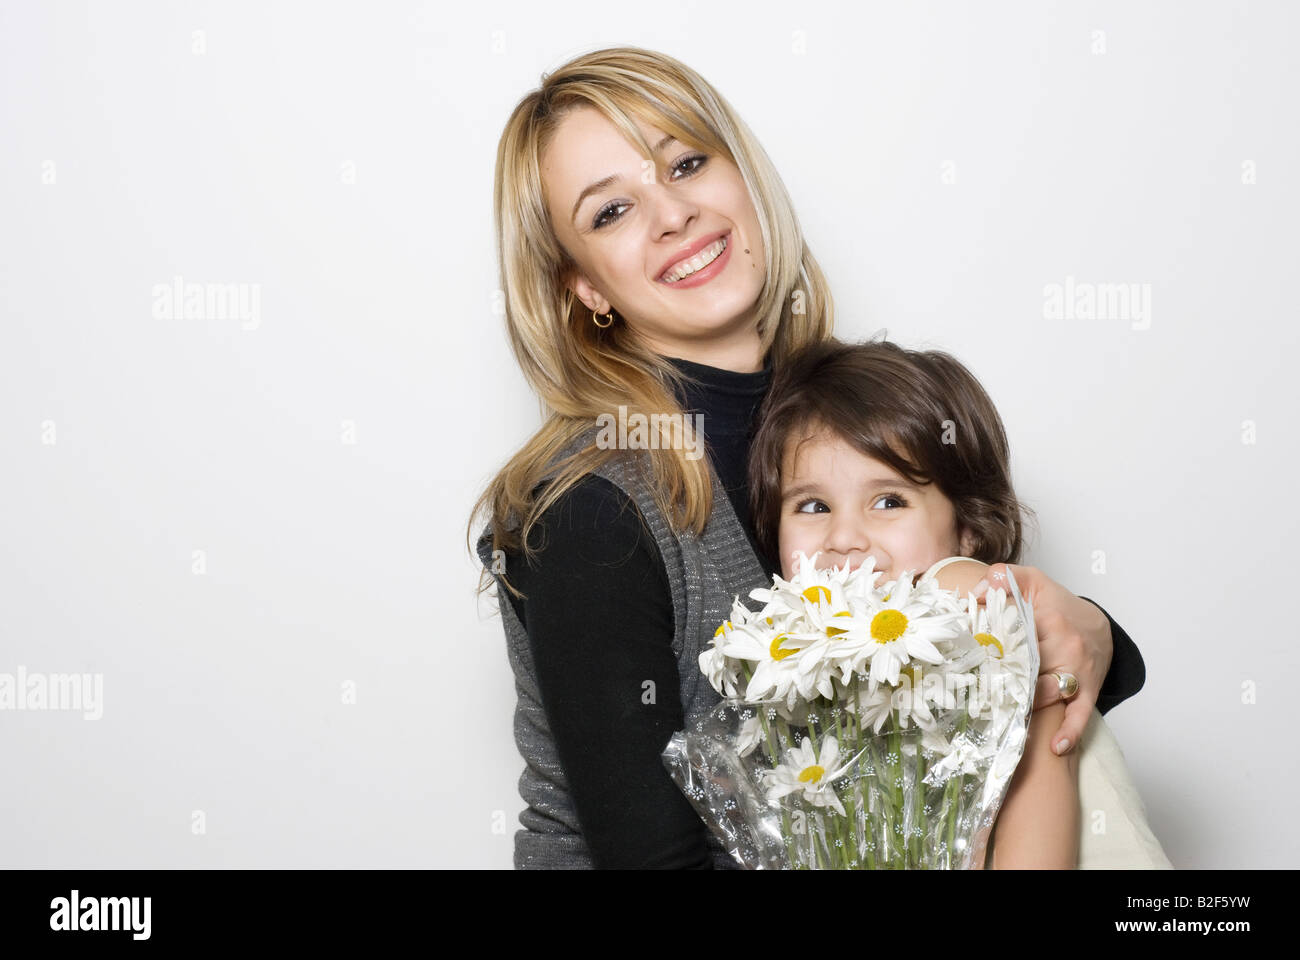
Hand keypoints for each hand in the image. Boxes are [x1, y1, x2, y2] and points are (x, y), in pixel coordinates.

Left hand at [980, 563, 1112, 756]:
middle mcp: (1066, 646)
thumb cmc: (1059, 606)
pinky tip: (1055, 747)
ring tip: (998, 717)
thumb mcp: (1032, 581)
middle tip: (974, 696)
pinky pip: (1080, 714)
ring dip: (1024, 707)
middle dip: (1001, 683)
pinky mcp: (1089, 690)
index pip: (1013, 637)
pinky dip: (1069, 732)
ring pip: (1048, 693)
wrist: (1099, 626)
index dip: (989, 650)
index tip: (967, 661)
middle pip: (1027, 669)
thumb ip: (1003, 577)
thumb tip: (978, 592)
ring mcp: (1079, 671)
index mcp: (1048, 619)